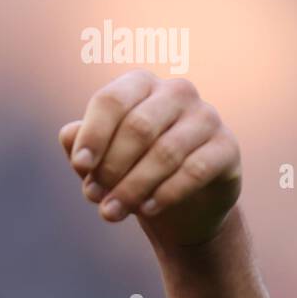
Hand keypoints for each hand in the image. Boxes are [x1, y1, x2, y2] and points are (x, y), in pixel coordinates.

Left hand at [58, 70, 241, 248]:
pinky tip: (146, 210)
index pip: (111, 100)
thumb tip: (69, 136)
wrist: (180, 203)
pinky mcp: (227, 147)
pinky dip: (166, 193)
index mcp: (140, 84)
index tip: (80, 167)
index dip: (93, 135)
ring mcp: (207, 117)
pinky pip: (194, 170)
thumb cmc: (130, 167)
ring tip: (111, 212)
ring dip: (133, 187)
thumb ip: (80, 143)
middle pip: (138, 127)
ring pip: (165, 152)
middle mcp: (177, 92)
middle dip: (110, 167)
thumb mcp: (99, 156)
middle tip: (93, 197)